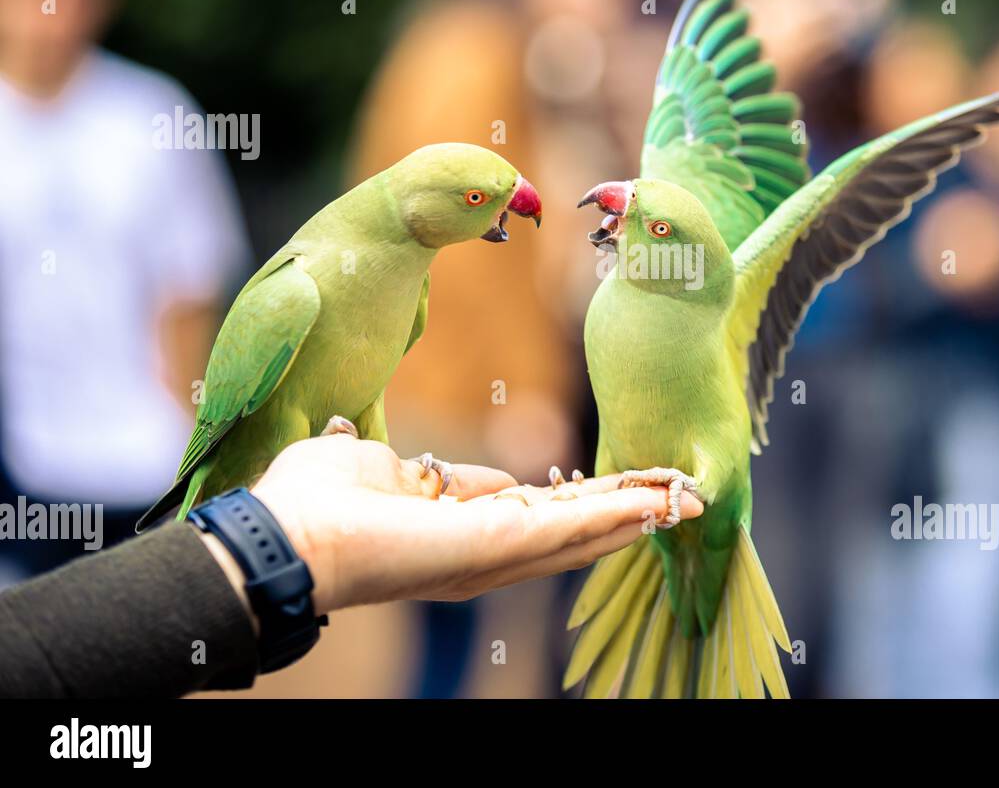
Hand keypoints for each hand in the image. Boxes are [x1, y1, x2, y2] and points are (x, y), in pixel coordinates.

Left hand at [230, 434, 700, 613]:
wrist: (288, 532)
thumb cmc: (322, 501)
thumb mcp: (398, 470)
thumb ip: (448, 479)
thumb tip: (489, 478)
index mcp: (466, 537)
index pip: (545, 519)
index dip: (592, 503)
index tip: (630, 487)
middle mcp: (488, 556)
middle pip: (577, 532)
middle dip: (630, 512)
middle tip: (682, 495)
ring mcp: (493, 554)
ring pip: (582, 533)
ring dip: (635, 512)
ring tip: (683, 496)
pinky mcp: (492, 546)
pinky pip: (565, 528)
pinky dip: (612, 515)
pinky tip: (649, 503)